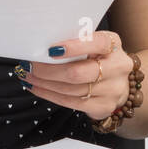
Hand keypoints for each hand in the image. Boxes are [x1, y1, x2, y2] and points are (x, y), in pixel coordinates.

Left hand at [14, 30, 131, 122]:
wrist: (118, 83)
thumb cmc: (98, 58)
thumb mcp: (93, 45)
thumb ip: (76, 42)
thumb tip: (41, 44)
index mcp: (113, 44)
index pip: (97, 43)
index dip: (74, 47)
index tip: (51, 50)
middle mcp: (118, 67)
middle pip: (78, 72)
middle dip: (49, 71)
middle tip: (31, 66)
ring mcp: (113, 89)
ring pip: (71, 89)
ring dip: (45, 83)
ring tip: (29, 76)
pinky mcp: (104, 106)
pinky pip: (71, 103)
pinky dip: (50, 95)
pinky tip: (37, 88)